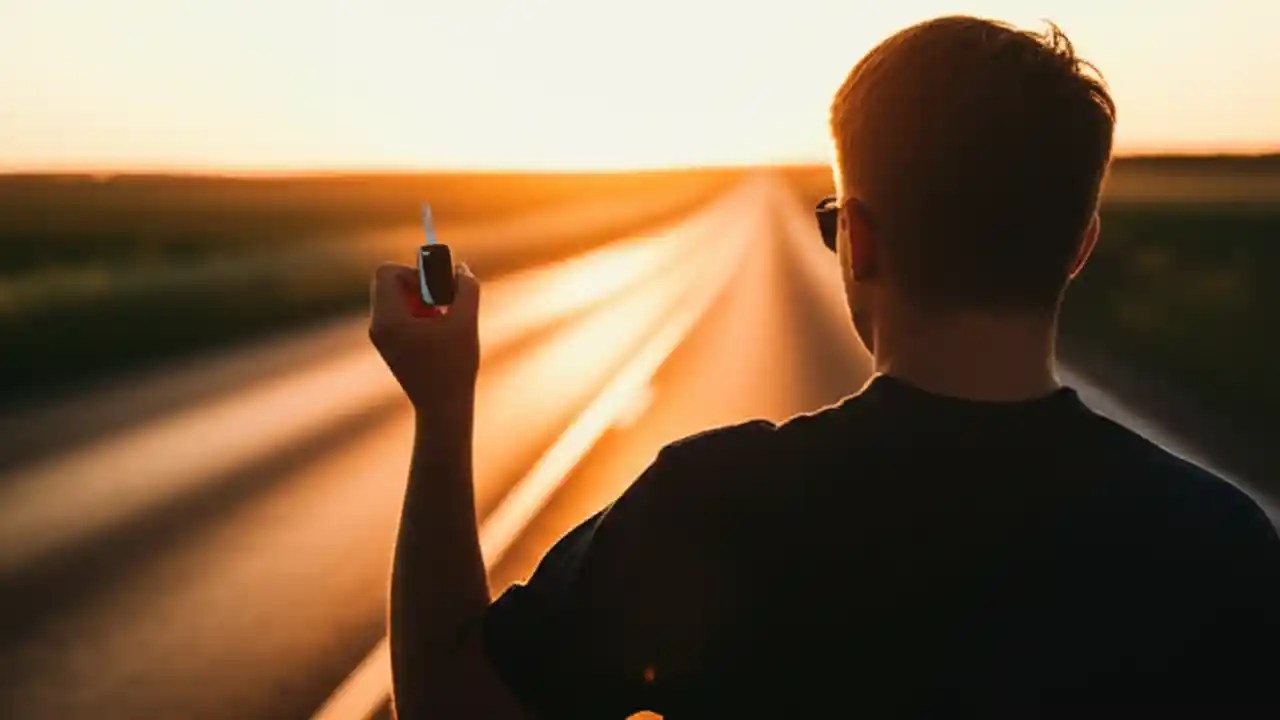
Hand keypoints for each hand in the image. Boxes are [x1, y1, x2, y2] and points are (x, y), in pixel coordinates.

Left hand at [369, 262, 480, 420]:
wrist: (444, 408)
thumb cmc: (455, 366)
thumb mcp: (466, 321)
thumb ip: (466, 288)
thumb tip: (460, 268)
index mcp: (388, 319)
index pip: (387, 272)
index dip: (414, 272)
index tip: (437, 289)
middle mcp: (378, 326)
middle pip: (390, 282)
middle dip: (419, 284)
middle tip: (443, 300)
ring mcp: (382, 337)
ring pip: (397, 298)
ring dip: (422, 299)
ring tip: (444, 319)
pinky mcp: (391, 345)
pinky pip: (400, 314)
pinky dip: (420, 313)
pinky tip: (440, 331)